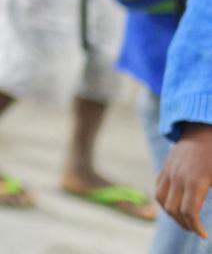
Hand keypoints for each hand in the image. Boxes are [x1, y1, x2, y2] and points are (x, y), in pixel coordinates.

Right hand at [157, 123, 211, 237]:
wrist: (203, 129)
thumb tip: (205, 204)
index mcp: (196, 181)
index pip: (189, 212)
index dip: (195, 227)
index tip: (203, 235)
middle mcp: (178, 178)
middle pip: (174, 210)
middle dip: (185, 224)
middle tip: (196, 230)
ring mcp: (169, 172)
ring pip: (162, 201)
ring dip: (172, 214)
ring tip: (185, 221)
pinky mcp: (165, 168)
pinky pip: (159, 189)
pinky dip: (165, 201)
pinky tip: (176, 205)